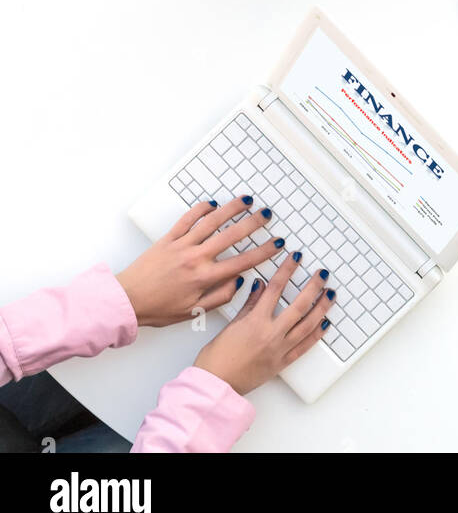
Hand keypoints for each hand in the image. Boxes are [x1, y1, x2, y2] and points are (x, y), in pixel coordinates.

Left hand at [115, 198, 283, 327]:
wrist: (125, 300)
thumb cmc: (157, 309)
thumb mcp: (193, 312)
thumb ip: (220, 297)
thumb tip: (240, 282)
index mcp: (204, 277)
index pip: (243, 261)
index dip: (264, 251)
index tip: (277, 243)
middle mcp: (196, 258)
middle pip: (231, 236)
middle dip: (253, 223)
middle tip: (267, 215)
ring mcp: (182, 245)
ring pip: (212, 222)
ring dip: (231, 209)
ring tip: (247, 200)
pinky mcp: (168, 239)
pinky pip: (187, 219)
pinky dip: (201, 209)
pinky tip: (213, 203)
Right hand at [194, 255, 334, 394]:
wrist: (215, 386)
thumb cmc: (216, 359)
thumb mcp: (230, 326)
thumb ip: (248, 305)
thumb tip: (259, 286)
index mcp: (256, 321)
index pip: (275, 288)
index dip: (287, 270)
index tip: (296, 257)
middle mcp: (271, 334)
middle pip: (299, 305)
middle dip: (314, 286)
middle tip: (322, 274)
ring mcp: (280, 349)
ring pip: (308, 324)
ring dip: (322, 307)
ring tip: (331, 294)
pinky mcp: (283, 363)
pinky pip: (305, 346)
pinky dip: (317, 334)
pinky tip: (325, 323)